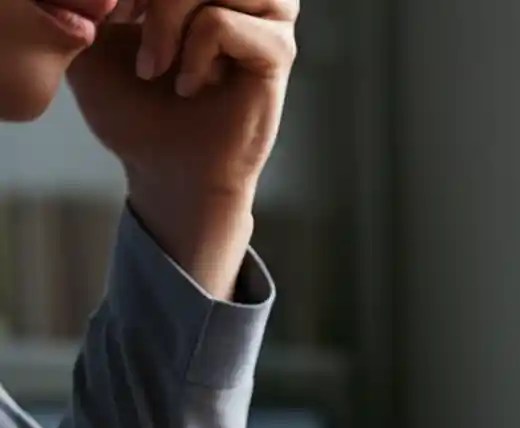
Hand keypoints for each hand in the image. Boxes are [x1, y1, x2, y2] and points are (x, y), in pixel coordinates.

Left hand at [67, 0, 298, 299]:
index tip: (110, 16)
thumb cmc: (135, 107)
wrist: (166, 169)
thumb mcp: (90, 35)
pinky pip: (222, 24)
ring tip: (156, 65)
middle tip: (125, 30)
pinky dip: (192, 55)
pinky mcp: (277, 51)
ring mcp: (267, 15)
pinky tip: (189, 86)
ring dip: (168, 19)